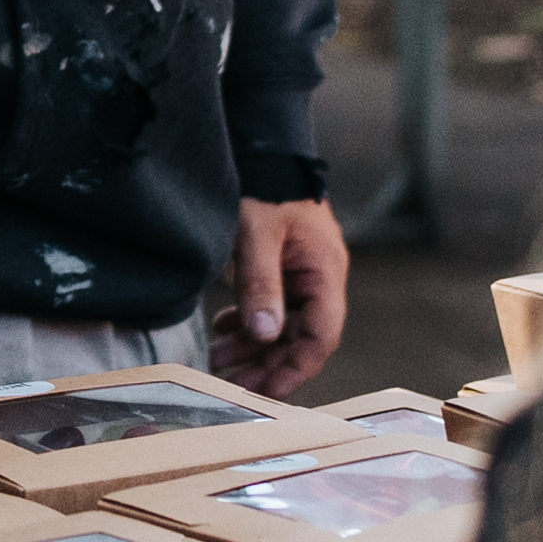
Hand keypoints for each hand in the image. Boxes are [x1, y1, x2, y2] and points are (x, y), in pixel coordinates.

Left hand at [212, 198, 351, 391]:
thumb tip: (265, 336)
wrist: (264, 149)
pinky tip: (222, 331)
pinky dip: (247, 322)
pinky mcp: (283, 269)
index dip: (295, 368)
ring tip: (217, 359)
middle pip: (301, 337)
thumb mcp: (257, 235)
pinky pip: (271, 307)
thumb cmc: (265, 187)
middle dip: (268, 363)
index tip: (265, 391)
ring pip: (283, 325)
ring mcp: (303, 275)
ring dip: (253, 345)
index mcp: (325, 273)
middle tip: (230, 383)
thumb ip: (261, 285)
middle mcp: (320, 279)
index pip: (321, 336)